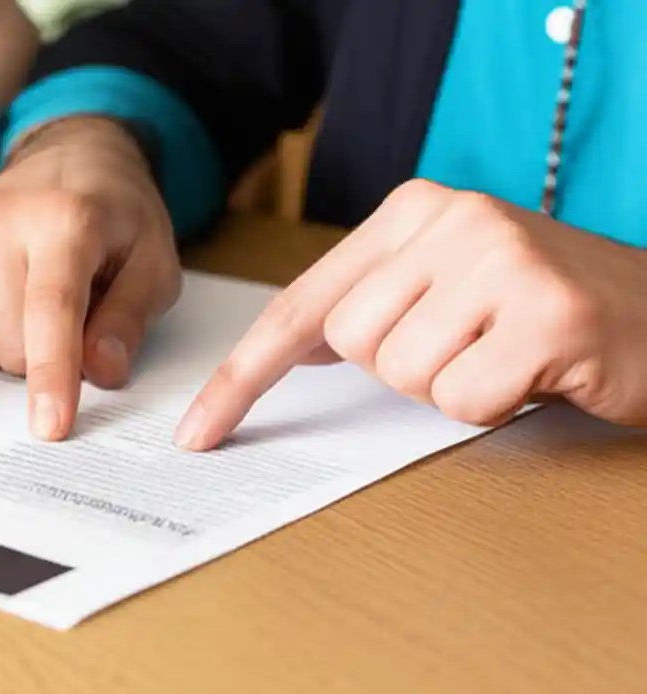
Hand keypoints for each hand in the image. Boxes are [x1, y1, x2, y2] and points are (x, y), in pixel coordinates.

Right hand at [0, 117, 181, 439]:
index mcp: (67, 219)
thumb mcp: (155, 266)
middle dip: (44, 359)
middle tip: (75, 322)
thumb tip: (101, 372)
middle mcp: (1, 217)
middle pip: (10, 343)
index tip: (50, 427)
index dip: (52, 375)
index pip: (52, 311)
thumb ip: (130, 320)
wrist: (71, 159)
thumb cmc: (118, 220)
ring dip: (12, 346)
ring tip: (38, 301)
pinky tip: (6, 297)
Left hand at [176, 179, 646, 449]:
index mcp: (414, 209)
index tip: (200, 431)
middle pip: (349, 343)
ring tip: (505, 353)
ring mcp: (502, 261)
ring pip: (402, 375)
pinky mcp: (547, 315)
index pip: (301, 302)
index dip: (244, 375)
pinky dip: (493, 406)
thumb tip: (290, 345)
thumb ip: (371, 301)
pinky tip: (534, 371)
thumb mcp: (445, 283)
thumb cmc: (539, 308)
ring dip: (451, 386)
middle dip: (402, 366)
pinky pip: (460, 401)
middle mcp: (453, 220)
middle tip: (469, 344)